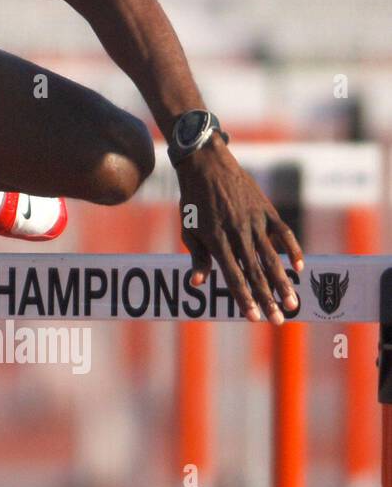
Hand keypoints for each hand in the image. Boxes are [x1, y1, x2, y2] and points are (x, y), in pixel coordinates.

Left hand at [175, 137, 304, 322]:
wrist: (206, 165)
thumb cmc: (193, 201)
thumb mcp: (188, 228)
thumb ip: (198, 256)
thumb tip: (197, 283)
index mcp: (216, 240)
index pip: (233, 276)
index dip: (244, 298)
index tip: (254, 318)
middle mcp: (237, 233)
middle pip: (255, 272)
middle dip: (267, 299)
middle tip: (278, 320)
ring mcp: (254, 221)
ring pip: (272, 257)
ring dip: (283, 282)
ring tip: (292, 303)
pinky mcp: (266, 210)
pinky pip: (283, 232)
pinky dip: (292, 249)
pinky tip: (299, 266)